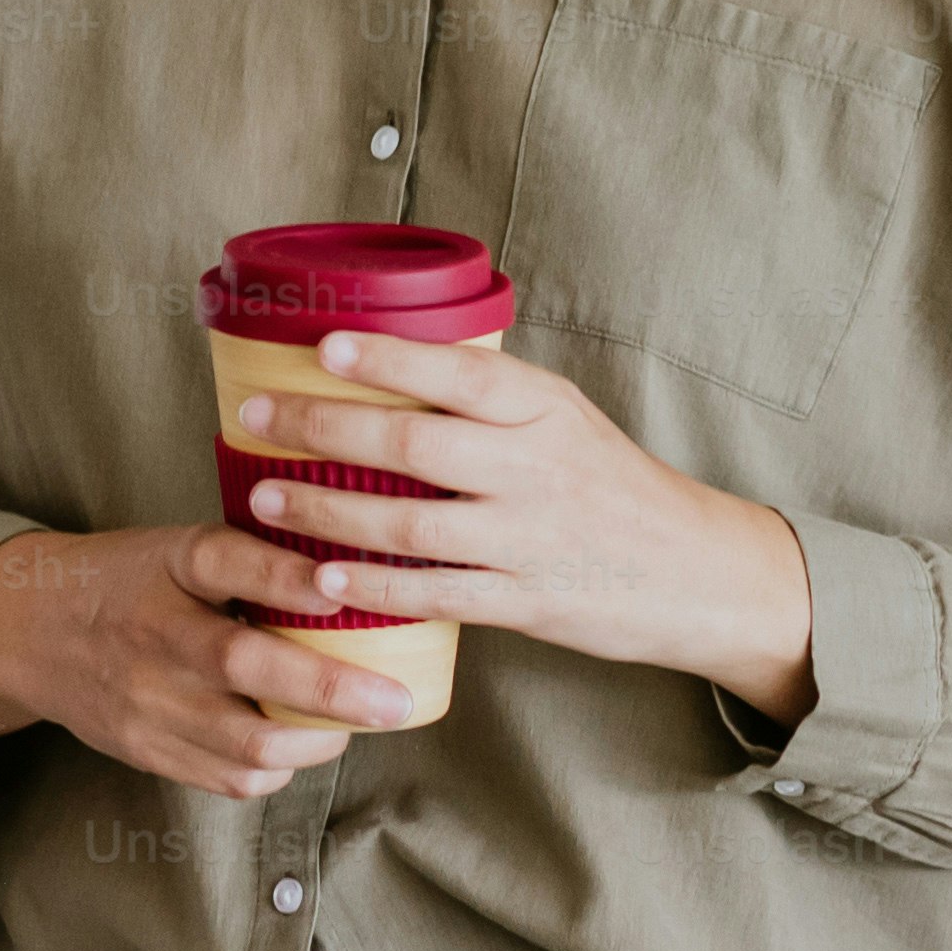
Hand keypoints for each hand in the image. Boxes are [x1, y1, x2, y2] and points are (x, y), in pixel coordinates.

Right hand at [0, 519, 436, 800]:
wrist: (28, 630)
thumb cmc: (127, 580)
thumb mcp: (176, 547)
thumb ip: (250, 562)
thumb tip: (360, 577)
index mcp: (166, 566)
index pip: (226, 561)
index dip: (284, 576)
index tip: (340, 587)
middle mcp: (154, 632)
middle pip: (243, 667)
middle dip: (330, 690)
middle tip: (394, 701)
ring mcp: (147, 699)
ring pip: (245, 739)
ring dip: (317, 739)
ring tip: (359, 724)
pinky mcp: (146, 747)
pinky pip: (228, 776)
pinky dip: (277, 767)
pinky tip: (300, 745)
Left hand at [229, 334, 818, 721]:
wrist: (698, 572)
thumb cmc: (612, 485)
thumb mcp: (565, 419)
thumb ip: (489, 398)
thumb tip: (389, 356)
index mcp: (545, 409)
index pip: (457, 373)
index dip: (386, 360)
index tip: (320, 348)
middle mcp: (537, 468)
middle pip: (414, 445)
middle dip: (323, 431)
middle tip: (253, 419)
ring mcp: (530, 539)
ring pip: (412, 525)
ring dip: (327, 514)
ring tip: (264, 499)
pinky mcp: (526, 602)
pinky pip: (435, 594)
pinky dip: (374, 587)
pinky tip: (321, 579)